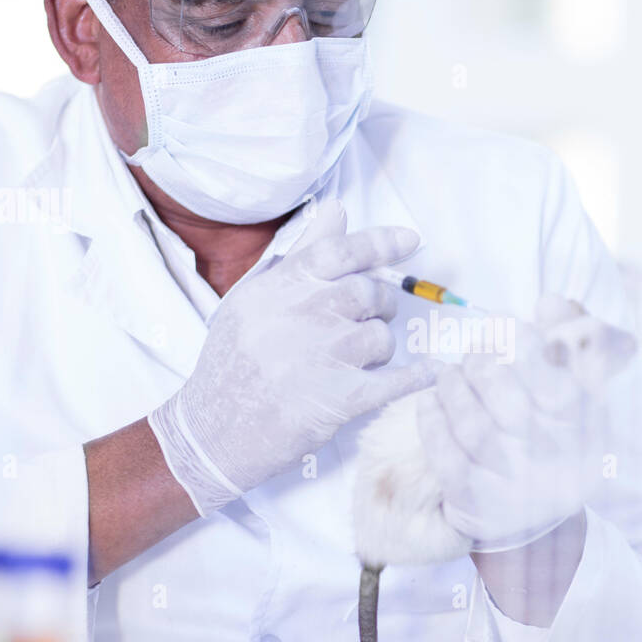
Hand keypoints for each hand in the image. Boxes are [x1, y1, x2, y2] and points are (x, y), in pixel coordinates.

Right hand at [150, 199, 435, 514]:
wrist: (213, 431)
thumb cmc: (234, 362)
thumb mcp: (254, 299)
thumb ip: (301, 253)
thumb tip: (338, 210)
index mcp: (281, 287)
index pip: (341, 251)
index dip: (382, 242)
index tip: (412, 239)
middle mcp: (302, 314)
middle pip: (369, 292)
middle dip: (379, 304)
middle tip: (370, 317)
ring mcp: (322, 356)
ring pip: (382, 336)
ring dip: (379, 347)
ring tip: (357, 360)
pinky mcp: (339, 398)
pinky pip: (396, 381)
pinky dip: (417, 377)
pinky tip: (428, 374)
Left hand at [417, 295, 635, 550]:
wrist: (538, 520)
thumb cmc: (557, 436)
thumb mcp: (579, 390)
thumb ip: (571, 340)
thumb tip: (550, 303)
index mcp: (585, 430)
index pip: (558, 382)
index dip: (524, 344)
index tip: (502, 322)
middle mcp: (554, 463)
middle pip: (512, 406)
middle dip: (484, 365)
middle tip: (474, 351)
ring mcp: (515, 487)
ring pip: (474, 429)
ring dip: (454, 389)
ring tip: (450, 374)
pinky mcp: (477, 505)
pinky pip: (447, 460)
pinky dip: (432, 424)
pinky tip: (429, 402)